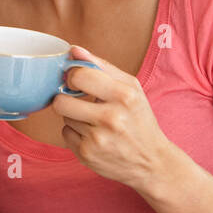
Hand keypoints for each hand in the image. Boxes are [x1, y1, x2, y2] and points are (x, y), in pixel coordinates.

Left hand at [51, 45, 173, 193]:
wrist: (151, 162)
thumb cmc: (139, 120)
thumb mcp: (131, 88)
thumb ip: (102, 66)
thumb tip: (74, 50)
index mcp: (124, 96)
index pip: (80, 76)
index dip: (72, 76)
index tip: (76, 81)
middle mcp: (111, 118)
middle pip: (61, 101)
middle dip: (66, 99)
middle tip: (78, 101)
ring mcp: (97, 139)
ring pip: (64, 117)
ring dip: (74, 117)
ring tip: (94, 122)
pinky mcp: (87, 155)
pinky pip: (65, 134)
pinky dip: (75, 134)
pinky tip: (93, 136)